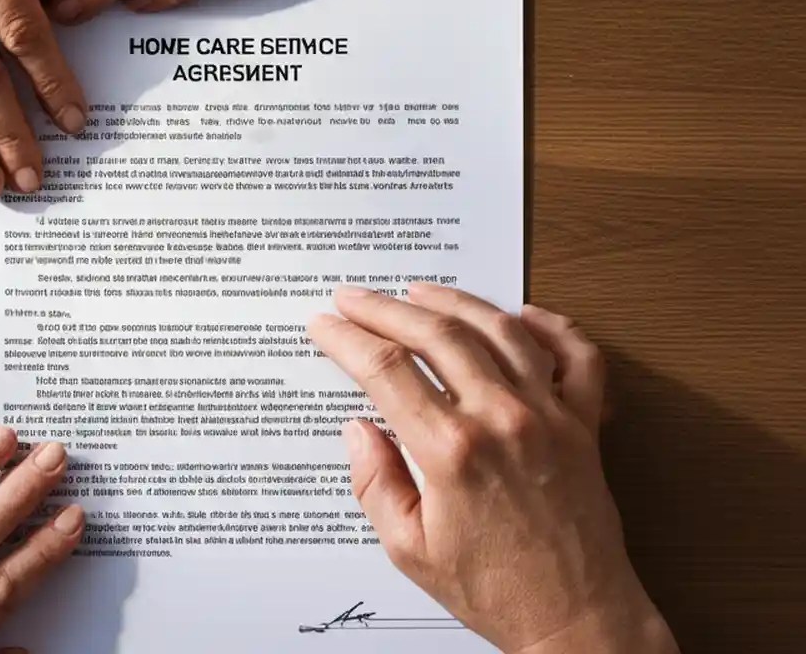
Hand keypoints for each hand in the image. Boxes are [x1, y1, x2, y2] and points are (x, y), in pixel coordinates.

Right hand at [308, 284, 678, 653]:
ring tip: (420, 290)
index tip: (325, 325)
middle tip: (356, 297)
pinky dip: (553, 325)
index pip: (385, 371)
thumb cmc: (493, 591)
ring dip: (454, 301)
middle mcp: (501, 420)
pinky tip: (522, 312)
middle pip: (435, 335)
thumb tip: (357, 430)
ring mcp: (549, 416)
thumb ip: (375, 482)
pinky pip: (576, 357)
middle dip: (386, 308)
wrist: (575, 619)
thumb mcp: (408, 549)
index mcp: (450, 452)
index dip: (346, 340)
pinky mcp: (584, 425)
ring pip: (499, 329)